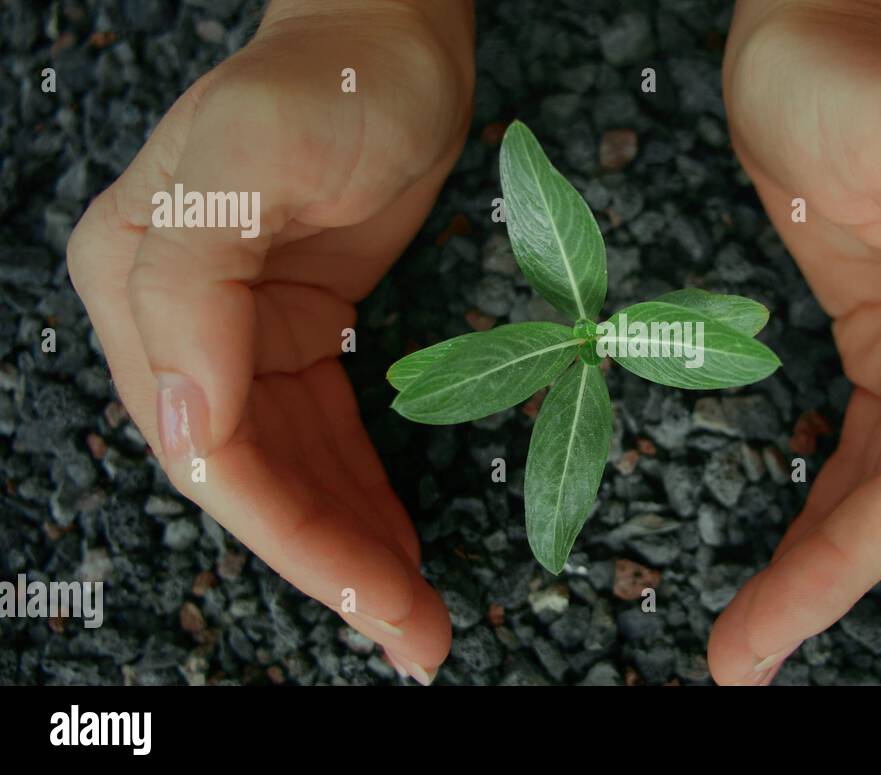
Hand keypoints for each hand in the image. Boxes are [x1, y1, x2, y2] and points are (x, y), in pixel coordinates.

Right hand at [67, 0, 474, 682]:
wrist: (390, 39)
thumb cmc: (332, 81)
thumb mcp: (257, 158)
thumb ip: (196, 289)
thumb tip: (186, 431)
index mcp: (143, 285)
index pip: (213, 448)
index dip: (289, 534)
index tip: (371, 597)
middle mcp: (176, 321)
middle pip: (251, 477)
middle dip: (331, 564)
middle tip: (413, 636)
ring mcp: (236, 332)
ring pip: (291, 472)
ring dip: (351, 547)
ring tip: (417, 617)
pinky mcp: (296, 334)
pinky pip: (325, 438)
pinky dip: (361, 496)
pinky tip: (399, 545)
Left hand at [709, 0, 880, 683]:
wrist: (811, 26)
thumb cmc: (860, 77)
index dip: (859, 561)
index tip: (773, 628)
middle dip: (831, 580)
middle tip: (745, 655)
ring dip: (824, 556)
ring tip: (754, 627)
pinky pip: (863, 441)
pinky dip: (826, 499)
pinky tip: (793, 547)